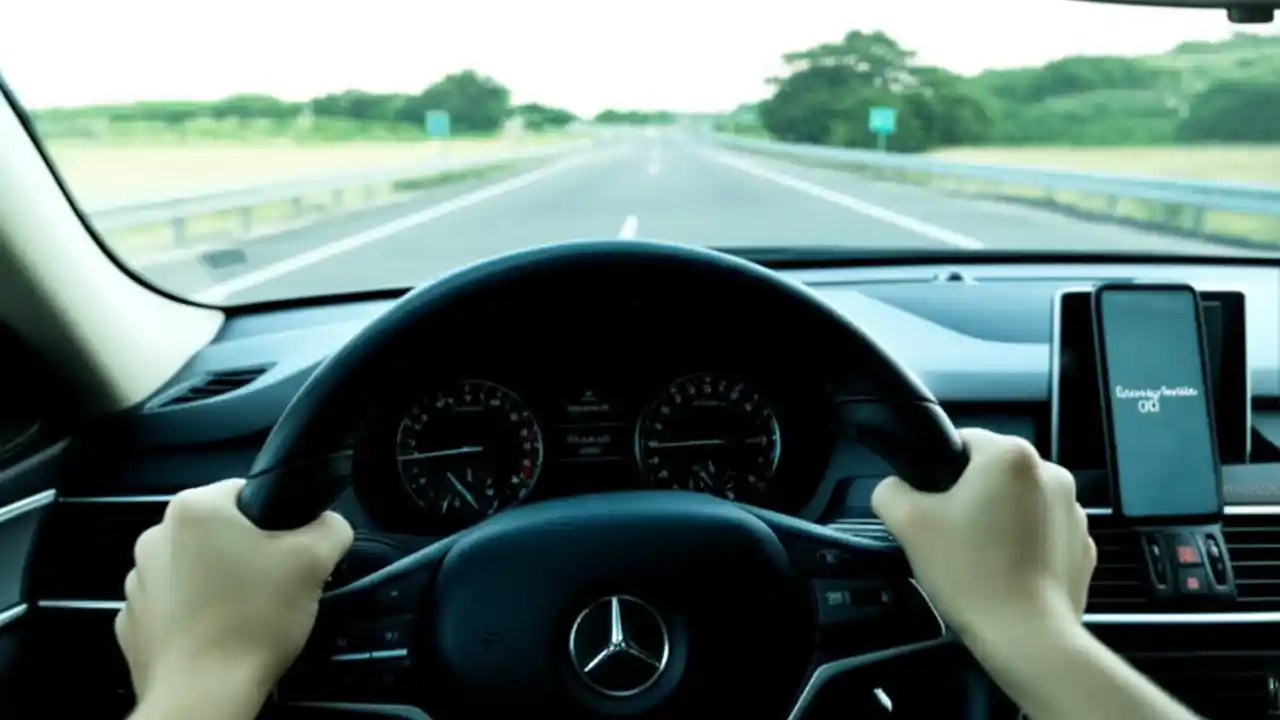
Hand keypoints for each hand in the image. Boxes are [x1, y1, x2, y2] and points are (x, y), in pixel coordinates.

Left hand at [116, 478, 352, 718]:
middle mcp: (154, 535)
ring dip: (216, 582)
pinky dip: (192, 615)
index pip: (247, 493)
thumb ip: (330, 526)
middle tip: (274, 586)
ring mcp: (136, 581)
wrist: (202, 695)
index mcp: (194, 507)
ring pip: (193, 568)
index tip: (290, 553)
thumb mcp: (314, 562)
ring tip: (244, 615)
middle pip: (218, 531)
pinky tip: (215, 636)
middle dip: (245, 552)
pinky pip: (171, 606)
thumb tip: (326, 524)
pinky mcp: (130, 622)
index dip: (277, 521)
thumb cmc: (256, 617)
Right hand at [871, 428, 1095, 652]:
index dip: (938, 471)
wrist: (1025, 636)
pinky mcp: (1082, 546)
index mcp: (1010, 455)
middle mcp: (1051, 474)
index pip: (963, 440)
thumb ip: (889, 491)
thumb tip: (894, 488)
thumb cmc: (971, 574)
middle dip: (970, 498)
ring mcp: (1074, 512)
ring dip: (998, 520)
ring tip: (978, 557)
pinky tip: (1004, 571)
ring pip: (1019, 503)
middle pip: (992, 474)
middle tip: (949, 535)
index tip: (931, 505)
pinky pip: (1042, 533)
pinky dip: (1023, 545)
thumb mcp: (908, 523)